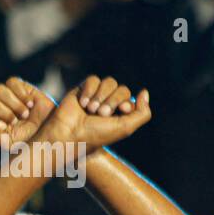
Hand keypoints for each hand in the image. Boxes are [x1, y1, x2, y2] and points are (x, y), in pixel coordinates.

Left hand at [0, 76, 55, 145]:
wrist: (53, 133)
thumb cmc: (28, 142)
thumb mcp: (5, 143)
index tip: (1, 127)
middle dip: (2, 112)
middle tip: (16, 122)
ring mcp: (7, 97)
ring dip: (13, 104)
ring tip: (25, 115)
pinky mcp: (20, 87)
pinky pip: (11, 82)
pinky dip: (21, 94)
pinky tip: (30, 104)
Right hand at [34, 75, 150, 154]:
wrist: (68, 134)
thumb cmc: (95, 135)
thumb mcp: (125, 128)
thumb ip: (142, 113)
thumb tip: (145, 92)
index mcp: (120, 115)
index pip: (130, 99)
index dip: (126, 103)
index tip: (120, 111)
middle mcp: (109, 104)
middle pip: (121, 89)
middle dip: (113, 100)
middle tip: (101, 114)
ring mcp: (96, 96)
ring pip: (109, 82)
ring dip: (101, 96)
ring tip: (90, 109)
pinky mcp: (82, 89)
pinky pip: (93, 79)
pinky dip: (89, 90)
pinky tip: (82, 102)